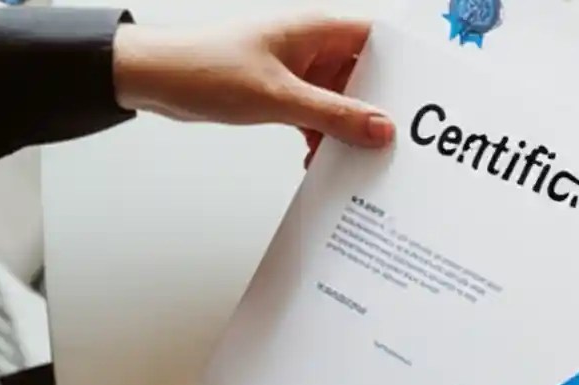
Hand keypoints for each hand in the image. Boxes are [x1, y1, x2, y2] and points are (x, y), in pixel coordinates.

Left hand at [112, 14, 394, 165]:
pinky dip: (322, 137)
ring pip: (343, 101)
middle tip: (395, 140)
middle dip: (378, 108)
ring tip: (357, 157)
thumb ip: (334, 115)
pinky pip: (319, 116)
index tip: (424, 96)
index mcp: (318, 30)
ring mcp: (300, 71)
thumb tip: (380, 128)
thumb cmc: (204, 68)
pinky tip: (319, 159)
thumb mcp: (279, 98)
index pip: (379, 40)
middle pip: (366, 76)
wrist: (155, 79)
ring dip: (347, 130)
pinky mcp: (284, 92)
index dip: (405, 65)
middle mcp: (313, 47)